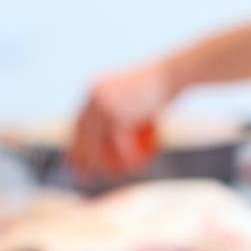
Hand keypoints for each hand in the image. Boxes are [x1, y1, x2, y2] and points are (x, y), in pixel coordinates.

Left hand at [68, 60, 171, 178]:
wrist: (172, 74)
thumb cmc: (159, 86)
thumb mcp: (136, 97)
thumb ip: (121, 112)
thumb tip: (112, 135)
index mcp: (93, 89)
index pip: (80, 122)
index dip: (78, 144)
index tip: (81, 161)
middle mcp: (93, 96)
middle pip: (81, 135)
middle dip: (81, 158)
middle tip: (87, 175)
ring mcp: (103, 106)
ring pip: (97, 144)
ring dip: (103, 164)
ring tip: (110, 176)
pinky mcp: (116, 116)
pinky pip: (119, 145)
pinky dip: (127, 158)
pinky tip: (134, 169)